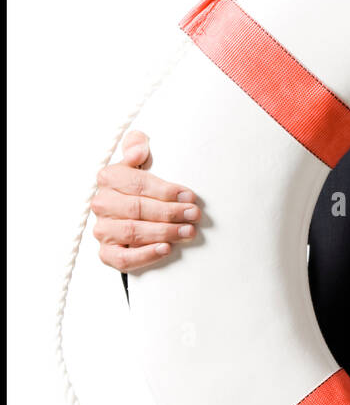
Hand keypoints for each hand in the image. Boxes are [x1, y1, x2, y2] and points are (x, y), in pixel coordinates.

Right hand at [92, 130, 201, 272]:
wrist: (129, 211)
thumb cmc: (138, 184)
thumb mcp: (138, 160)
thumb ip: (136, 146)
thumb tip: (139, 147)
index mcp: (108, 178)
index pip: (137, 185)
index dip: (165, 190)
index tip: (188, 195)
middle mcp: (101, 204)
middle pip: (137, 209)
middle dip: (169, 212)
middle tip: (193, 214)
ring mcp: (103, 230)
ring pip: (132, 232)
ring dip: (164, 232)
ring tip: (187, 231)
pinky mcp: (106, 253)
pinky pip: (122, 258)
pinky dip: (145, 255)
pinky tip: (166, 249)